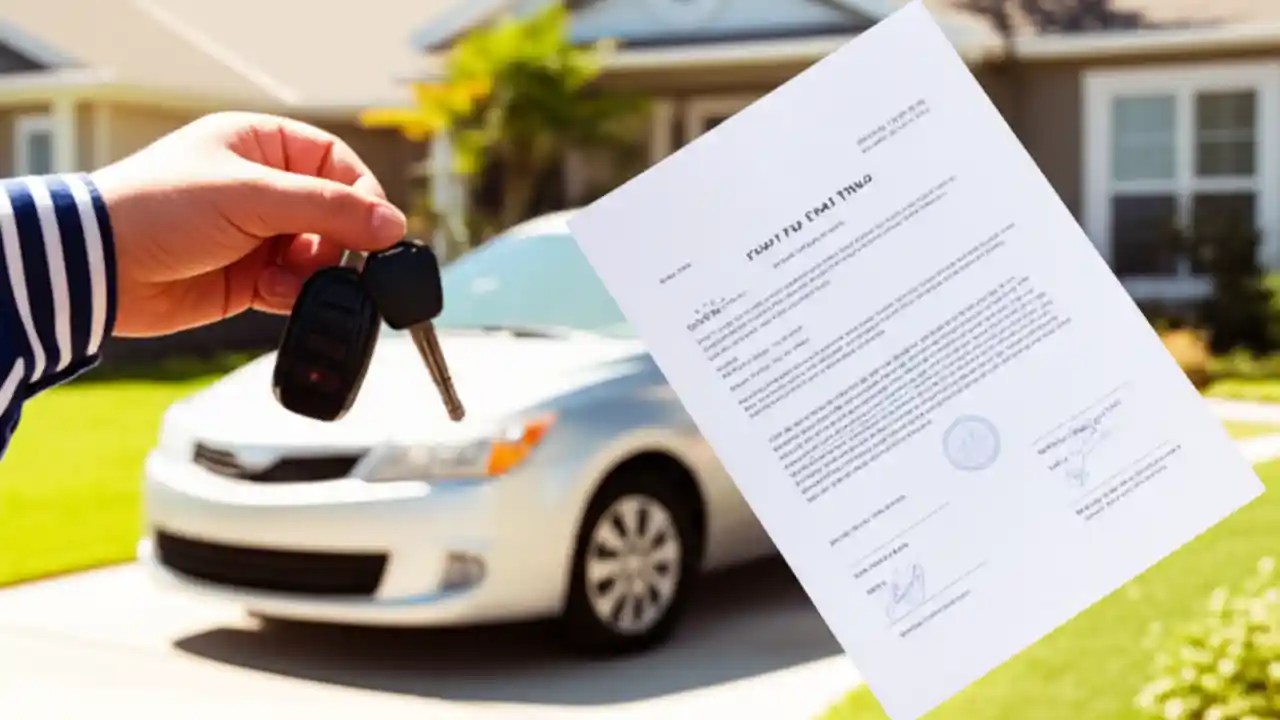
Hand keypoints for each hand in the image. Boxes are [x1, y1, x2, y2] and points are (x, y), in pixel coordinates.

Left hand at [91, 111, 407, 336]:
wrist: (100, 267)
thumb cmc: (160, 208)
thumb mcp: (252, 196)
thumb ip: (329, 208)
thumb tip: (394, 224)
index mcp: (262, 145)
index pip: (337, 164)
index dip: (361, 196)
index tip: (376, 229)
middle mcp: (263, 187)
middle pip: (335, 215)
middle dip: (337, 242)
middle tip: (327, 259)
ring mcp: (256, 234)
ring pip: (319, 256)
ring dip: (314, 273)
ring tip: (287, 278)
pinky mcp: (248, 278)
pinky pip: (295, 288)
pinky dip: (293, 296)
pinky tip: (270, 295)